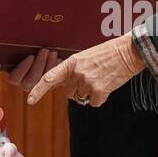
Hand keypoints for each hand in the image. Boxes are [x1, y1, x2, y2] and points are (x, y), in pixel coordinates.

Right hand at [8, 48, 59, 92]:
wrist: (36, 53)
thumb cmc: (22, 49)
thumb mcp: (17, 48)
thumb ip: (14, 46)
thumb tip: (3, 33)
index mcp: (13, 76)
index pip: (14, 78)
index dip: (22, 68)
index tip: (31, 56)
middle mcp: (24, 83)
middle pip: (31, 80)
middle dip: (39, 64)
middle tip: (45, 50)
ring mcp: (37, 84)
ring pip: (43, 79)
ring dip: (49, 65)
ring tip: (53, 52)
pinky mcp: (48, 82)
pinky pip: (54, 79)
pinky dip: (56, 68)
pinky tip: (59, 58)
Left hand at [26, 34, 144, 107]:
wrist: (127, 53)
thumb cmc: (107, 54)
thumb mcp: (85, 58)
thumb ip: (73, 72)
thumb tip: (67, 91)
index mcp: (71, 63)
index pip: (49, 78)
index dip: (38, 90)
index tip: (30, 100)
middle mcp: (76, 74)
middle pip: (69, 93)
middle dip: (77, 89)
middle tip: (91, 76)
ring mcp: (87, 83)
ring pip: (82, 98)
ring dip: (90, 93)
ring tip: (101, 78)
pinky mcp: (99, 92)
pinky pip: (93, 103)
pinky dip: (100, 98)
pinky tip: (107, 85)